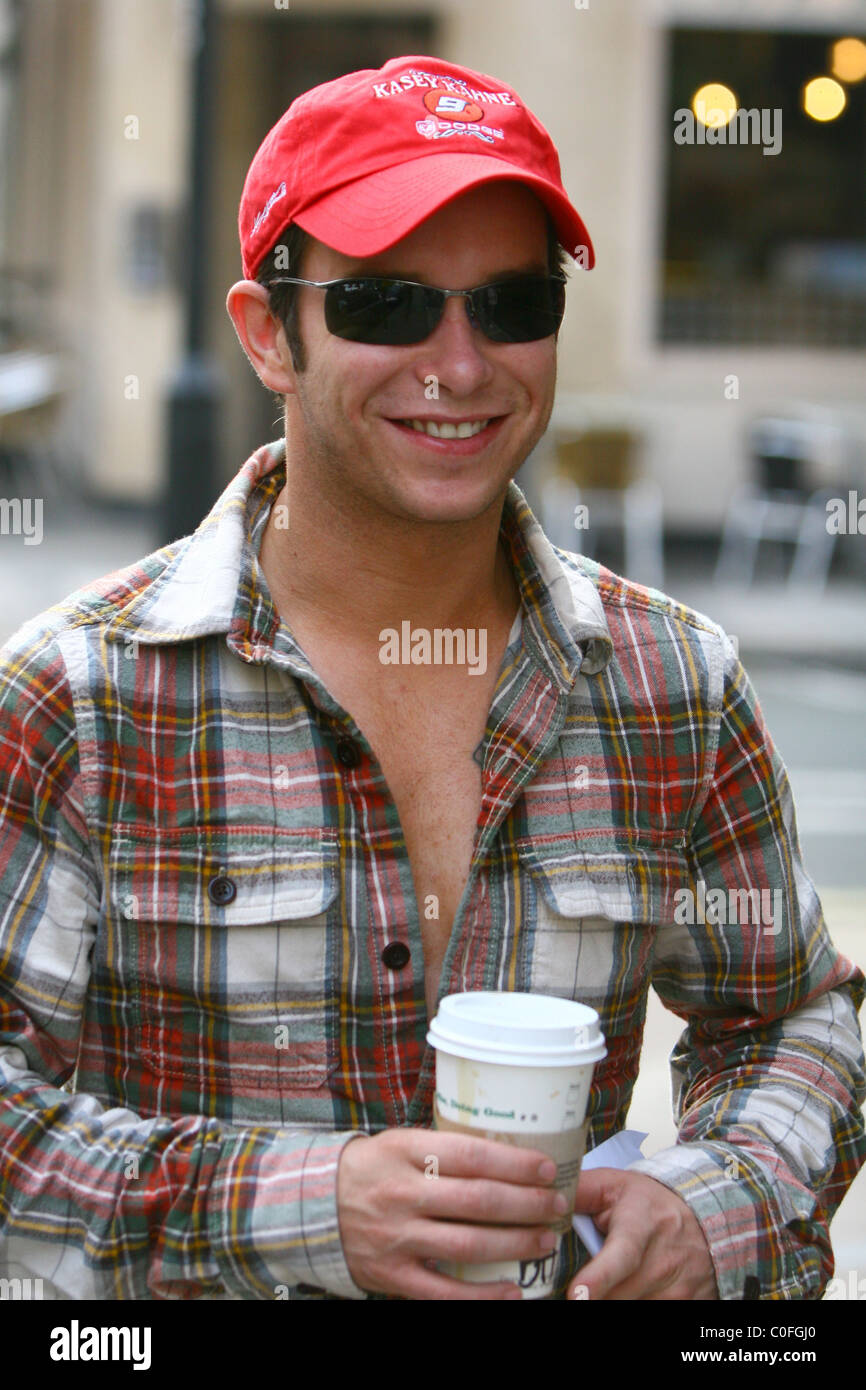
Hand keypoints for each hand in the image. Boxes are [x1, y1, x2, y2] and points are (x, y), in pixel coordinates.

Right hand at [336, 1128, 567, 1298]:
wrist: (311, 1206)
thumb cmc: (370, 1168)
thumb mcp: (399, 1142)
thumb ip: (443, 1149)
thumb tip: (507, 1152)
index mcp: (404, 1152)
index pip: (470, 1155)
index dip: (514, 1162)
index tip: (547, 1167)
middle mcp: (401, 1194)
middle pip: (477, 1201)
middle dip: (526, 1204)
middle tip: (558, 1204)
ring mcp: (396, 1238)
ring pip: (467, 1245)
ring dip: (515, 1244)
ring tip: (546, 1239)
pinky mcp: (392, 1276)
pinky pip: (444, 1292)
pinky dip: (483, 1295)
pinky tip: (513, 1291)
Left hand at [567, 1168, 718, 1299]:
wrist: (704, 1219)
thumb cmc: (649, 1203)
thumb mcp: (614, 1186)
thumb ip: (580, 1191)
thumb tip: (547, 1196)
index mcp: (640, 1227)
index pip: (621, 1256)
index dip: (598, 1278)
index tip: (577, 1294)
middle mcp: (662, 1262)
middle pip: (616, 1295)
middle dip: (592, 1291)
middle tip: (580, 1282)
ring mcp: (677, 1290)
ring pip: (627, 1308)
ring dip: (610, 1297)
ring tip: (607, 1279)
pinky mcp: (685, 1306)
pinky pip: (645, 1313)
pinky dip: (628, 1302)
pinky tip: (626, 1288)